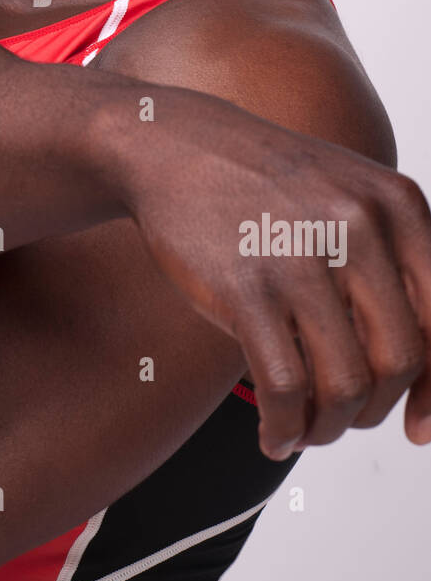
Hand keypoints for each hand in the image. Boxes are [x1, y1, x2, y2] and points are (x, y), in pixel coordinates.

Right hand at [123, 87, 430, 456]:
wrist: (173, 145)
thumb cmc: (262, 183)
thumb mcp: (349, 194)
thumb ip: (393, 263)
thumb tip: (423, 371)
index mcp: (397, 204)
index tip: (418, 425)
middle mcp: (359, 225)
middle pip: (399, 361)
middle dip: (375, 410)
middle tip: (347, 418)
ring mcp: (301, 255)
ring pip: (346, 385)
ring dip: (329, 427)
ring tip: (307, 429)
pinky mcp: (246, 285)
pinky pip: (286, 388)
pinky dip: (286, 429)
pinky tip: (275, 434)